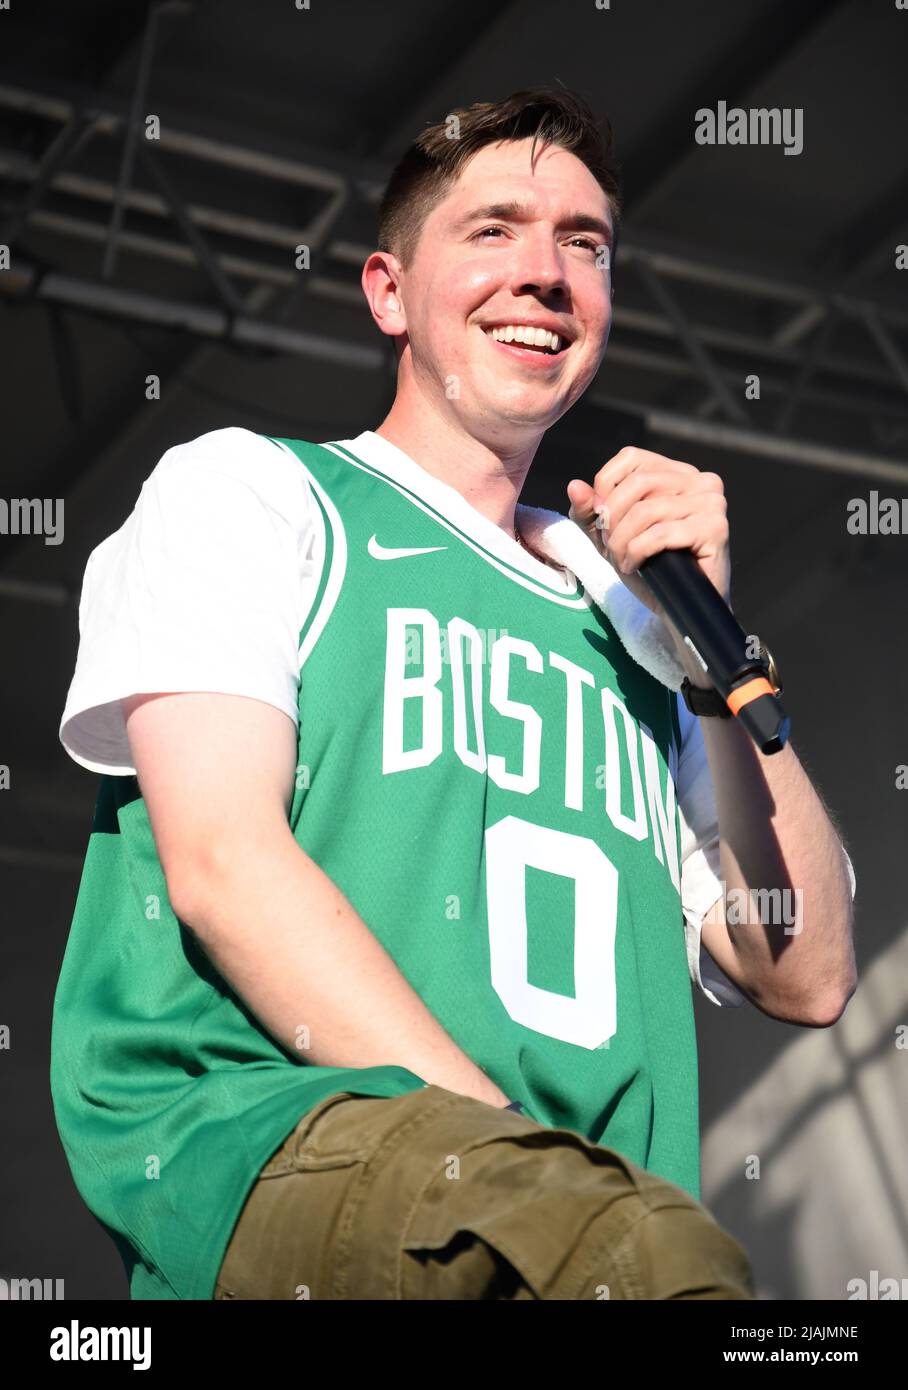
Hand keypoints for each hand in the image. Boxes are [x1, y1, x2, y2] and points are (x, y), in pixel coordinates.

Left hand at [567, 447, 730, 677]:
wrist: (678, 610)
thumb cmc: (648, 568)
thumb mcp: (610, 536)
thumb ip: (589, 512)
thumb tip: (574, 486)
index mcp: (677, 473)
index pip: (631, 458)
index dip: (606, 488)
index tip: (603, 521)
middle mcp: (700, 480)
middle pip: (637, 483)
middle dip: (613, 519)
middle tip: (611, 547)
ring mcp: (712, 503)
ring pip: (646, 510)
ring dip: (623, 541)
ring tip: (623, 561)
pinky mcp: (716, 528)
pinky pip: (661, 534)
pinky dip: (637, 553)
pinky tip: (635, 567)